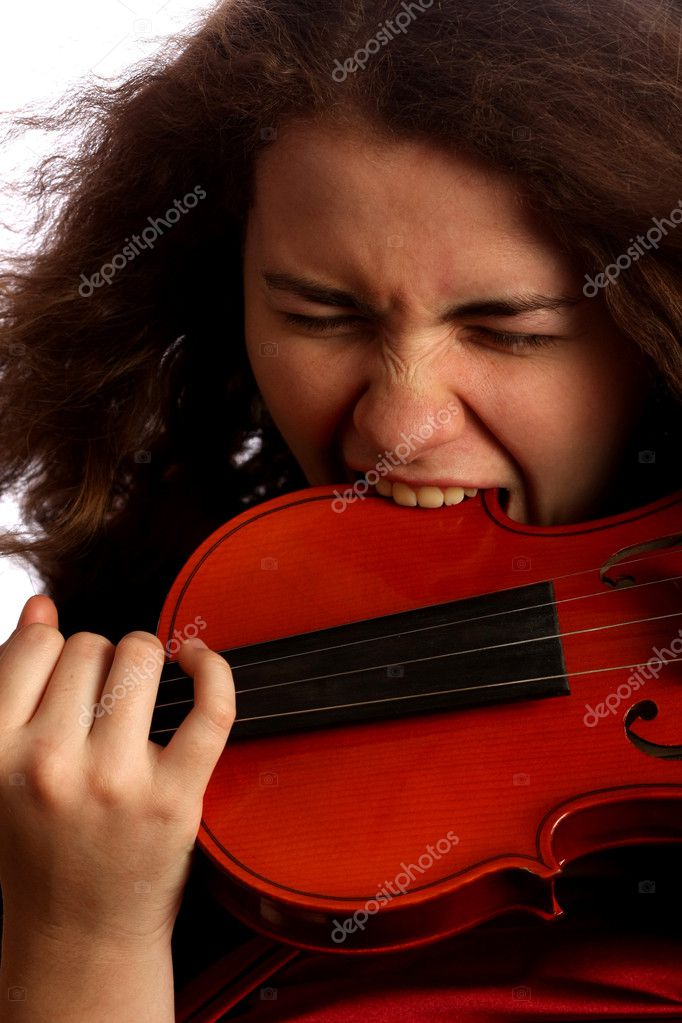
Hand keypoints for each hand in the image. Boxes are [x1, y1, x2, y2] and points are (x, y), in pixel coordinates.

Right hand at [0, 595, 234, 950]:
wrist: (79, 938)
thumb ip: (15, 680)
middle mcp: (49, 765)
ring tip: (140, 696)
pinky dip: (214, 669)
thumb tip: (41, 604)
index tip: (66, 680)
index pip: (36, 644)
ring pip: (140, 657)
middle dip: (99, 665)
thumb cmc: (40, 844)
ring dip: (145, 662)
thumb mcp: (3, 766)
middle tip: (100, 709)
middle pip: (90, 646)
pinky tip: (200, 660)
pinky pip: (210, 706)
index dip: (56, 651)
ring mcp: (115, 782)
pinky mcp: (175, 798)